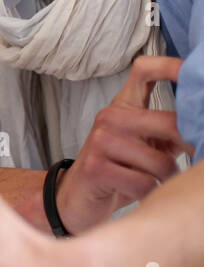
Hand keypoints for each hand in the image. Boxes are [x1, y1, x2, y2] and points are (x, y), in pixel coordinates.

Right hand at [55, 56, 192, 234]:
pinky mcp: (95, 168)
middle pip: (171, 123)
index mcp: (123, 106)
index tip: (194, 74)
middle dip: (190, 148)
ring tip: (157, 182)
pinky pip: (144, 184)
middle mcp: (110, 117)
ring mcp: (100, 141)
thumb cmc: (117, 170)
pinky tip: (140, 193)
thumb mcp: (145, 144)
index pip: (145, 70)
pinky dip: (150, 195)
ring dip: (167, 180)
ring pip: (161, 162)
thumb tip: (203, 124)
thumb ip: (170, 130)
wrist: (76, 199)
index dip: (172, 67)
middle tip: (192, 159)